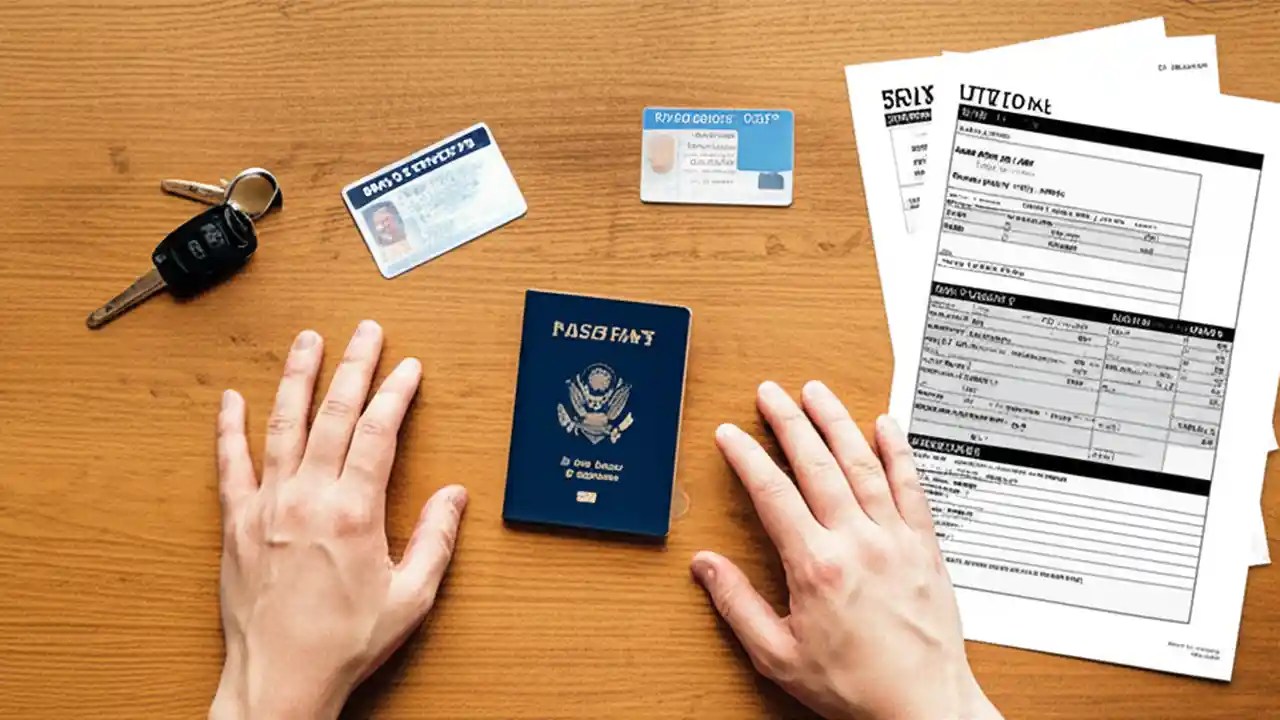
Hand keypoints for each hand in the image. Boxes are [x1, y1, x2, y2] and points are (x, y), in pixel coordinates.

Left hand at [209, 321, 466, 719]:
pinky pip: (229, 464)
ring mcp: (267, 506)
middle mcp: (307, 498)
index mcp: (354, 512)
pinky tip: (231, 399)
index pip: (378, 433)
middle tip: (366, 332)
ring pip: (283, 424)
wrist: (280, 681)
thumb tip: (455, 495)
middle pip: (333, 414)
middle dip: (354, 367)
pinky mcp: (236, 523)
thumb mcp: (411, 598)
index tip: (409, 368)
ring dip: (297, 377)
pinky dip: (229, 428)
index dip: (397, 394)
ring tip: (308, 340)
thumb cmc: (344, 645)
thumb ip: (436, 540)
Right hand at [692, 381, 1000, 719]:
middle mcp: (857, 543)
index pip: (773, 493)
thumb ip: (737, 605)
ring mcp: (895, 540)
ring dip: (837, 422)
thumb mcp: (778, 656)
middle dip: (788, 422)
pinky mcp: (924, 546)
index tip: (730, 434)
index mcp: (816, 567)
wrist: (924, 708)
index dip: (747, 457)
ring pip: (863, 464)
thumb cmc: (856, 687)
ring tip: (816, 392)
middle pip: (817, 464)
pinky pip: (912, 485)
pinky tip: (886, 426)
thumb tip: (706, 566)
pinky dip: (898, 451)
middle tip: (769, 392)